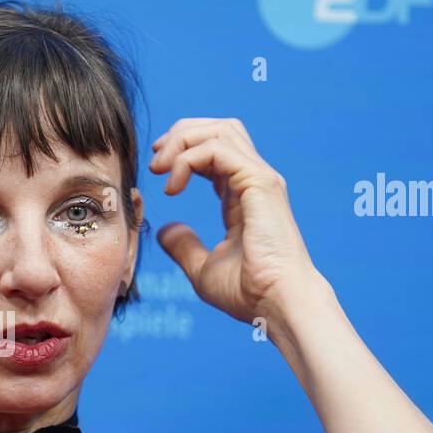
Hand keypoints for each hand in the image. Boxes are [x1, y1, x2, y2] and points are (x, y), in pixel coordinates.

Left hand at [148, 117, 317, 325]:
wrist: (277, 303)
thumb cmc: (249, 293)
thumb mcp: (203, 269)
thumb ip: (184, 246)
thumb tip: (166, 230)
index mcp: (243, 195)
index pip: (215, 150)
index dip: (183, 149)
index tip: (158, 167)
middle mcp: (254, 181)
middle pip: (219, 129)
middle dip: (181, 133)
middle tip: (155, 159)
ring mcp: (259, 178)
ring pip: (219, 131)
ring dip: (182, 141)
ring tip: (160, 168)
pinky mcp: (259, 182)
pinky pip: (217, 150)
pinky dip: (189, 158)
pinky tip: (173, 185)